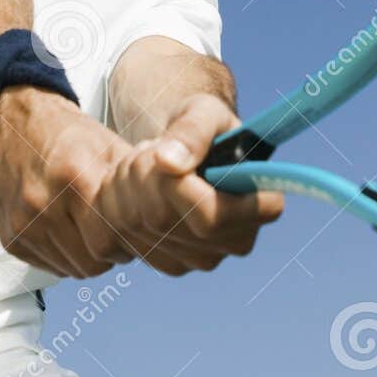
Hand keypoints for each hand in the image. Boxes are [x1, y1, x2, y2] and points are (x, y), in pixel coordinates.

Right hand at [0, 86, 140, 277]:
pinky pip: (49, 267)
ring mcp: (22, 223)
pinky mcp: (9, 237)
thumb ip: (138, 182)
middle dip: (111, 252)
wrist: (16, 124)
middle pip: (93, 260)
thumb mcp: (110, 147)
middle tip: (114, 230)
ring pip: (73, 268)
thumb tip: (171, 212)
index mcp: (74, 177)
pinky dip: (65, 255)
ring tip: (90, 228)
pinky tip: (68, 230)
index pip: (111, 240)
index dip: (128, 242)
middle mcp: (43, 203)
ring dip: (88, 255)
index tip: (133, 231)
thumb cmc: (71, 135)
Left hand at [95, 93, 284, 275]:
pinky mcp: (167, 264)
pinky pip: (120, 236)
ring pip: (138, 225)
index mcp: (260, 206)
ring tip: (143, 160)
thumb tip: (168, 162)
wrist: (183, 153)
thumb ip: (192, 130)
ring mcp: (200, 260)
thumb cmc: (202, 130)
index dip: (181, 190)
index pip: (216, 216)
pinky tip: (132, 185)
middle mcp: (235, 242)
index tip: (165, 158)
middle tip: (151, 147)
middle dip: (145, 172)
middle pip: (164, 218)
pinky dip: (115, 202)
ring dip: (127, 182)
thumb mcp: (203, 111)